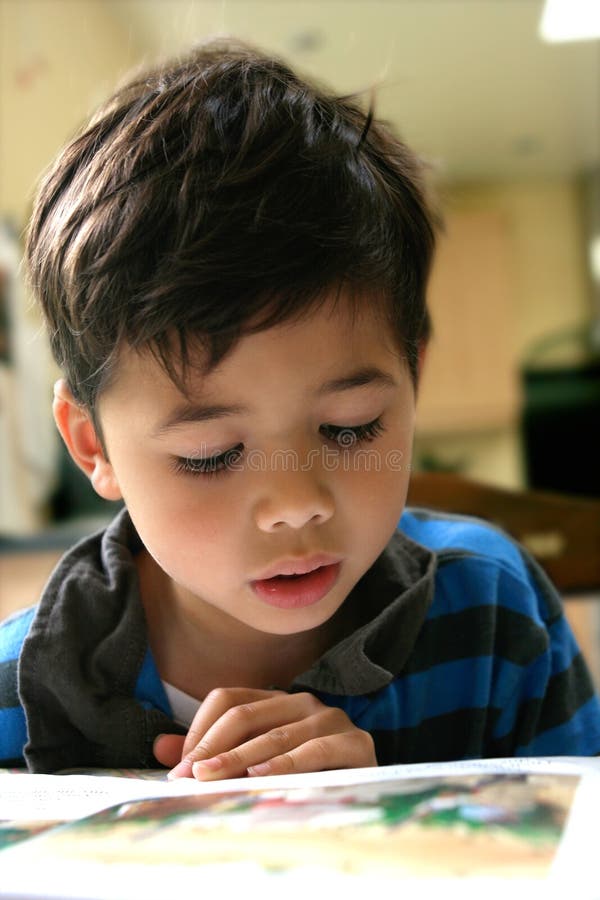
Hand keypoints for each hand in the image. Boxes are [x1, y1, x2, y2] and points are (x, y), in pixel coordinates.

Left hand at [153, 687, 375, 780]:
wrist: (371, 794)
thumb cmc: (305, 780)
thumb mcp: (255, 763)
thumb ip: (211, 753)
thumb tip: (159, 749)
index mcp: (276, 702)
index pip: (228, 699)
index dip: (200, 729)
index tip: (179, 766)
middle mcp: (303, 703)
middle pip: (246, 715)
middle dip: (213, 748)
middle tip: (188, 777)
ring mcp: (331, 720)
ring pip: (276, 735)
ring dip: (240, 759)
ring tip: (214, 778)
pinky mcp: (356, 743)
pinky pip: (315, 751)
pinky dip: (287, 764)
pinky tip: (262, 776)